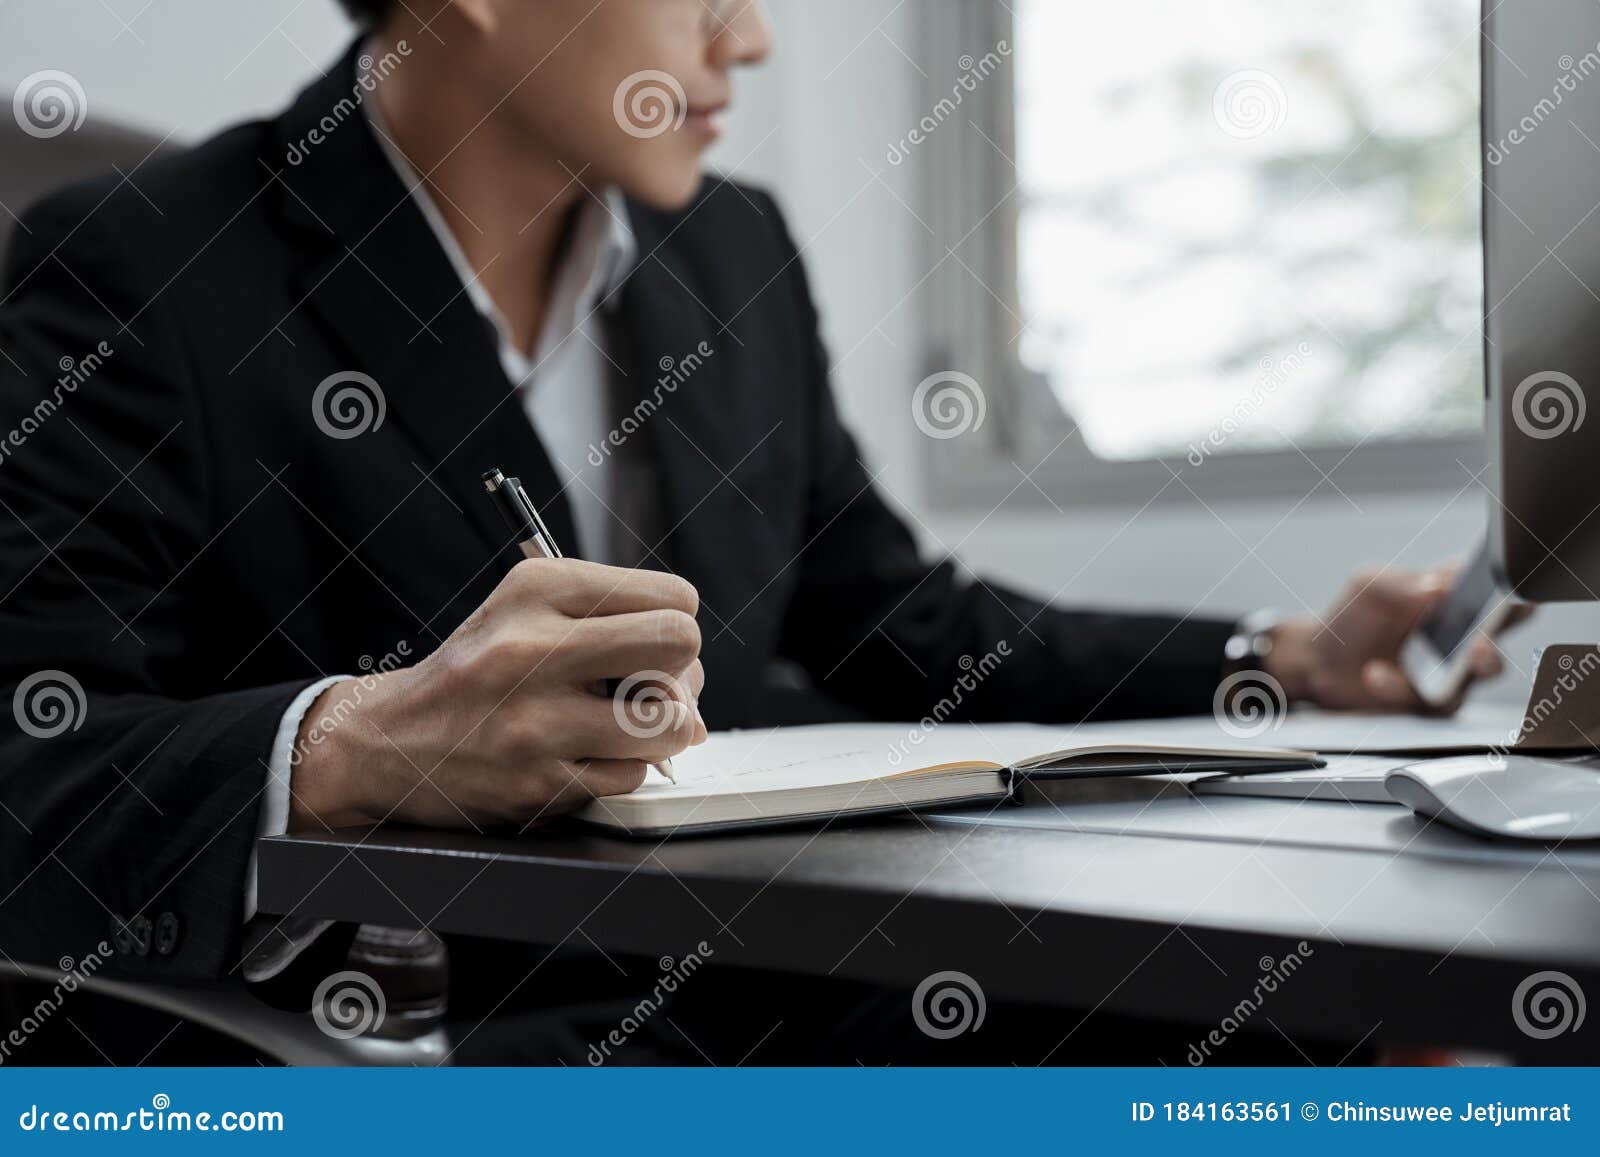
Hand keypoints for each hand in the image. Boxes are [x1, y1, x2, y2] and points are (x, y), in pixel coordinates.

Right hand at [288, 559, 705, 829]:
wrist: (389, 742)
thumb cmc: (476, 673)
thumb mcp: (528, 610)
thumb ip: (615, 620)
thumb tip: (694, 682)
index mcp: (538, 590)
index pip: (673, 596)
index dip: (674, 623)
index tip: (647, 643)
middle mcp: (533, 648)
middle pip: (679, 644)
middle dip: (680, 671)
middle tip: (647, 686)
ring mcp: (535, 721)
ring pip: (669, 720)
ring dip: (659, 728)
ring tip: (620, 724)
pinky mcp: (539, 782)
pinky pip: (632, 775)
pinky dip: (621, 768)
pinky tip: (583, 754)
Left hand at [1264, 566, 1528, 714]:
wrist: (1321, 662)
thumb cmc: (1353, 616)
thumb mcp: (1369, 586)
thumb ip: (1399, 582)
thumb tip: (1438, 585)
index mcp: (1453, 592)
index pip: (1495, 582)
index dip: (1506, 581)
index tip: (1504, 583)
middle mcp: (1464, 629)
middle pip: (1508, 625)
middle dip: (1509, 619)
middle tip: (1488, 626)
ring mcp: (1455, 667)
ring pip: (1487, 667)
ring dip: (1480, 660)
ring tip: (1469, 652)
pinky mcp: (1436, 700)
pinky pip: (1435, 697)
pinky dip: (1401, 685)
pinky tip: (1375, 674)